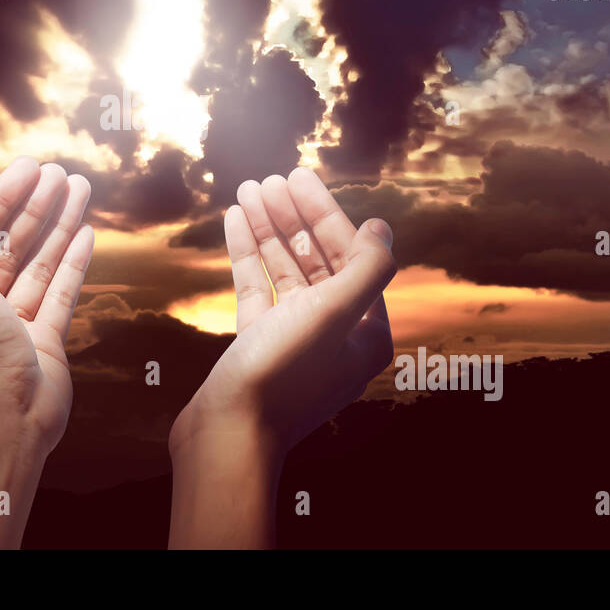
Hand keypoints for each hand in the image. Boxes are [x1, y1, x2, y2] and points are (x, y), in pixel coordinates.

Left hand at [0, 157, 92, 547]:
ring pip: (40, 262)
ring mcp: (14, 323)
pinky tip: (87, 231)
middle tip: (62, 172)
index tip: (30, 167)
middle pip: (12, 243)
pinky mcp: (46, 341)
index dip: (3, 196)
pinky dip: (73, 261)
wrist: (2, 407)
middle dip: (36, 205)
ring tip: (82, 188)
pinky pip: (62, 291)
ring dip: (60, 223)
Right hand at [169, 167, 394, 547]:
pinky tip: (236, 221)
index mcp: (366, 333)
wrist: (227, 433)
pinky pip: (257, 288)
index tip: (299, 175)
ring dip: (268, 229)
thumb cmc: (284, 375)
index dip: (324, 212)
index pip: (350, 255)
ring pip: (284, 270)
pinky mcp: (259, 345)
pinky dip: (248, 254)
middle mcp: (335, 335)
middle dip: (293, 217)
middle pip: (317, 259)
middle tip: (269, 179)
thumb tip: (382, 228)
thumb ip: (367, 268)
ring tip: (247, 190)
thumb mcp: (335, 315)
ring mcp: (295, 340)